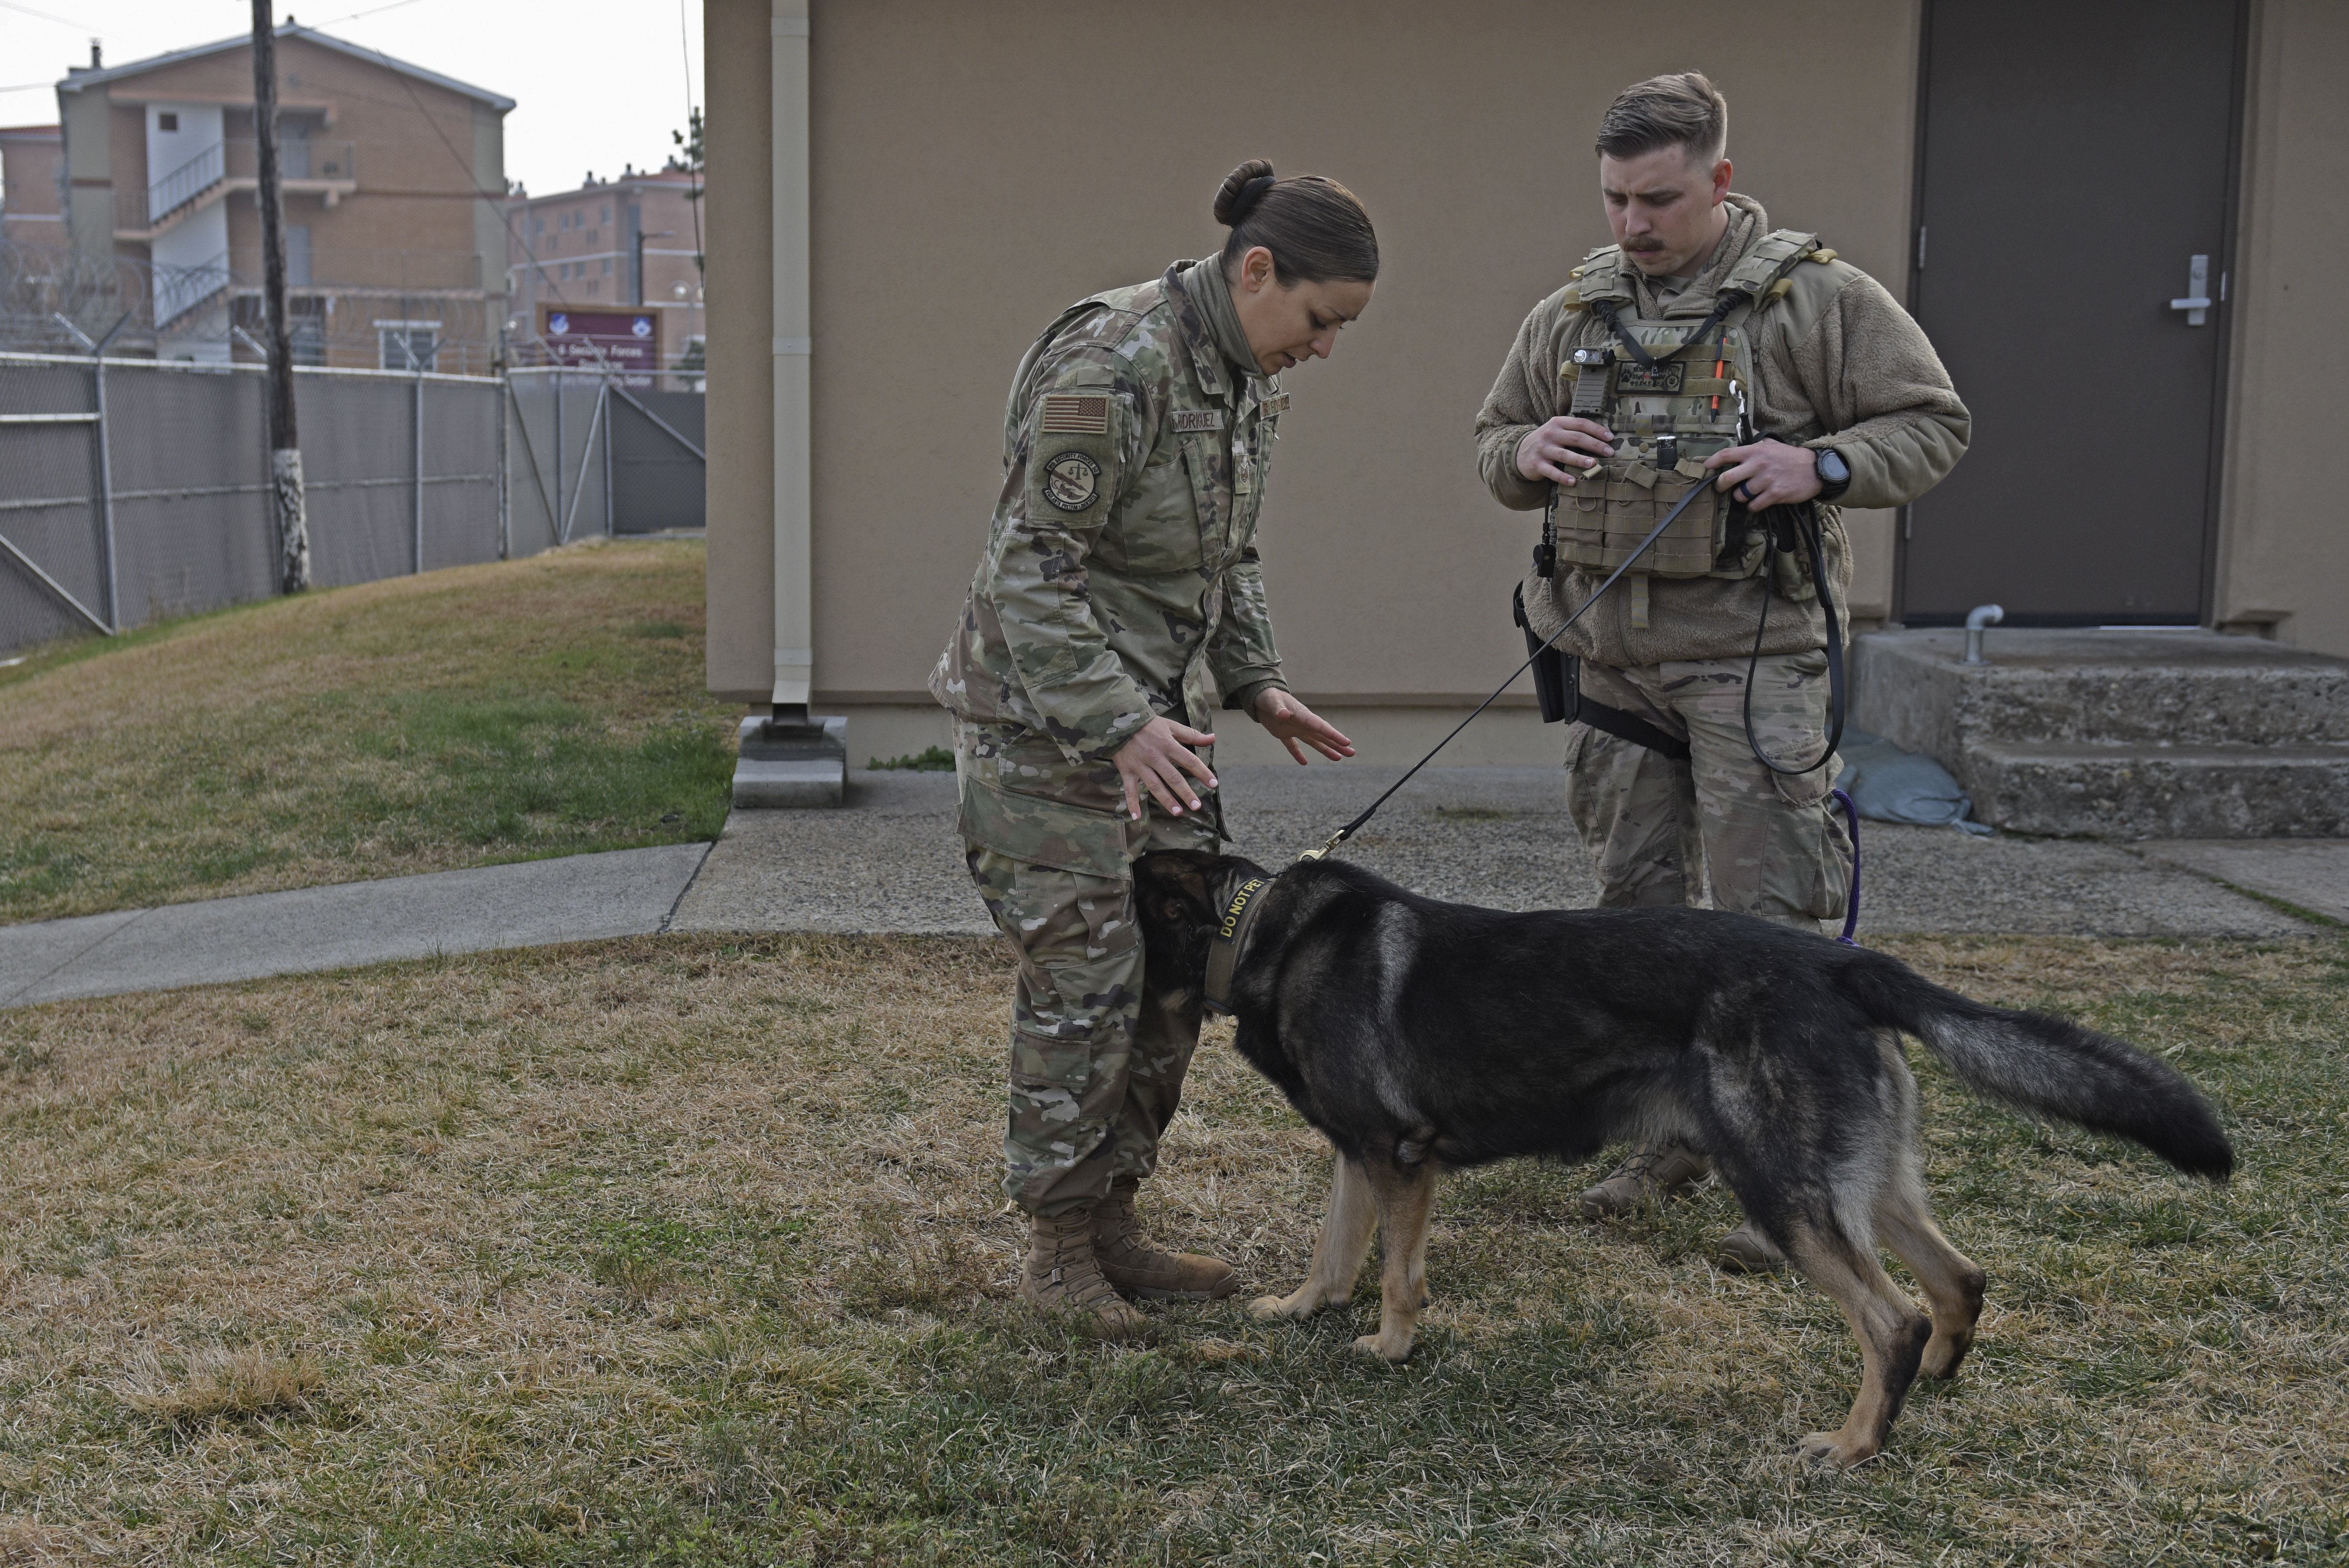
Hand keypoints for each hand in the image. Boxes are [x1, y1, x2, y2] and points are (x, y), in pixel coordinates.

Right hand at [1112, 716, 1217, 820]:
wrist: (1118, 719)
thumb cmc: (1148, 724)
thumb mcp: (1170, 725)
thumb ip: (1192, 735)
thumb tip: (1213, 738)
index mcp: (1167, 744)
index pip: (1189, 760)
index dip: (1202, 772)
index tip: (1213, 784)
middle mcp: (1155, 756)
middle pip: (1173, 777)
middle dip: (1186, 793)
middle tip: (1197, 806)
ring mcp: (1140, 764)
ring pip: (1154, 785)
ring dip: (1166, 800)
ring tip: (1178, 812)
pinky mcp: (1126, 770)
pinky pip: (1129, 789)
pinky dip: (1132, 803)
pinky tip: (1137, 817)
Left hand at [1251, 690, 1354, 765]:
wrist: (1260, 695)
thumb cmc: (1268, 696)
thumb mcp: (1272, 701)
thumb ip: (1278, 709)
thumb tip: (1284, 715)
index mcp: (1302, 714)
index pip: (1320, 726)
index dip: (1333, 735)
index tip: (1346, 742)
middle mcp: (1302, 723)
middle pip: (1323, 735)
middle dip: (1337, 744)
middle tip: (1351, 753)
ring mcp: (1295, 728)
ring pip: (1314, 741)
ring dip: (1326, 749)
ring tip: (1339, 758)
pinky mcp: (1283, 733)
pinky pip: (1293, 746)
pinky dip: (1297, 754)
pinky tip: (1303, 763)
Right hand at [1515, 416, 1615, 486]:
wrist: (1520, 453)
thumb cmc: (1547, 442)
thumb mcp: (1557, 430)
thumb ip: (1573, 430)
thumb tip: (1601, 438)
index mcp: (1558, 423)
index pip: (1581, 424)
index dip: (1597, 430)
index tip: (1610, 438)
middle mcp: (1550, 434)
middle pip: (1576, 438)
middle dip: (1595, 445)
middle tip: (1609, 452)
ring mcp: (1543, 449)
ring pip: (1565, 454)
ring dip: (1580, 460)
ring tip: (1593, 464)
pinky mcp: (1538, 464)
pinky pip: (1552, 472)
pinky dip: (1563, 477)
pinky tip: (1573, 482)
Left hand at [1705, 437, 1822, 509]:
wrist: (1815, 469)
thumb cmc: (1790, 457)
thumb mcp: (1773, 445)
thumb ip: (1757, 441)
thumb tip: (1747, 432)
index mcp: (1755, 451)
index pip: (1727, 454)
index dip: (1712, 462)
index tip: (1705, 468)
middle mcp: (1758, 465)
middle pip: (1727, 479)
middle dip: (1720, 486)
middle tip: (1722, 488)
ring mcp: (1766, 480)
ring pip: (1740, 495)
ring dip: (1742, 497)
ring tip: (1750, 494)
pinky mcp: (1775, 494)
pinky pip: (1754, 506)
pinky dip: (1754, 506)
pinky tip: (1759, 501)